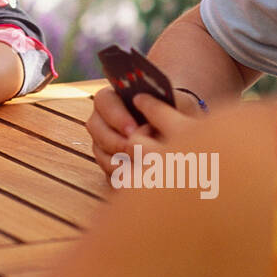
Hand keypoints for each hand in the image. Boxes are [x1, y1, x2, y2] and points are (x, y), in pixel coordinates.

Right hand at [87, 86, 203, 175]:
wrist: (180, 130)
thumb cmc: (176, 111)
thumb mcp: (174, 103)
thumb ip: (162, 107)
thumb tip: (150, 113)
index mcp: (115, 97)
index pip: (103, 100)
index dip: (115, 116)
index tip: (133, 130)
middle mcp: (103, 119)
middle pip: (95, 128)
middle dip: (116, 142)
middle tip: (137, 151)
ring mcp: (103, 142)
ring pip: (100, 153)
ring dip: (119, 161)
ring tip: (142, 166)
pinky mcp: (110, 164)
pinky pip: (108, 173)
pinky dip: (124, 178)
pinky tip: (141, 179)